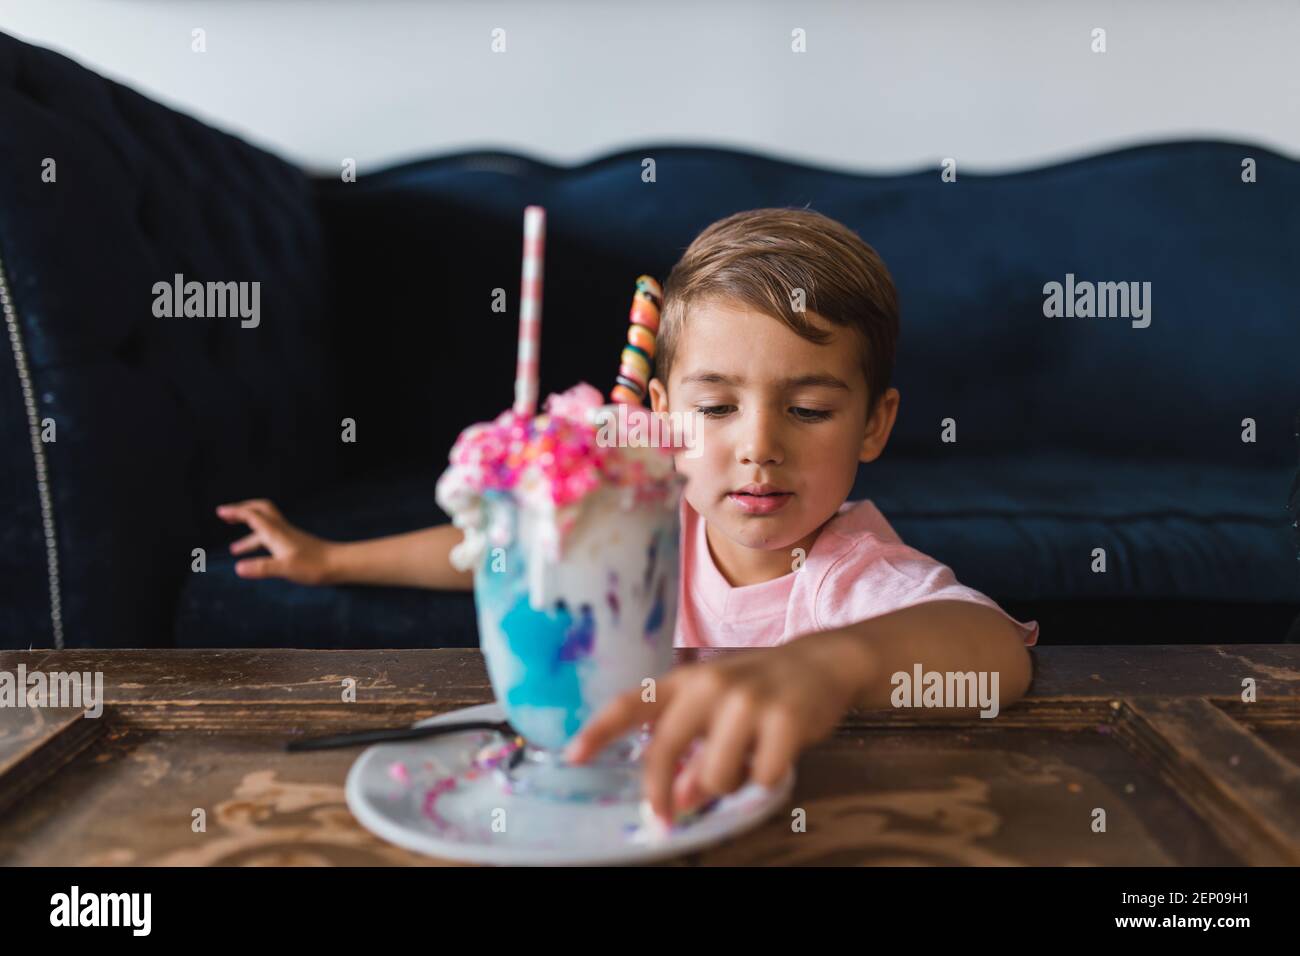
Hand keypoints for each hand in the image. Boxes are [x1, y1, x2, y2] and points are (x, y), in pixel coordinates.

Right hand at [215, 499, 335, 585]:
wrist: (339, 564)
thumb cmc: (314, 566)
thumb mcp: (285, 569)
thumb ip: (262, 567)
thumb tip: (237, 568)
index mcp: (276, 532)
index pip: (252, 515)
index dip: (236, 511)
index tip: (220, 511)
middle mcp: (281, 531)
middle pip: (260, 511)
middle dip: (242, 511)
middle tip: (226, 515)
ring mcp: (288, 537)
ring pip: (265, 528)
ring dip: (248, 535)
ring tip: (234, 549)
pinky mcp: (294, 545)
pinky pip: (272, 539)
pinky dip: (260, 543)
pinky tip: (258, 557)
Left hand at [563, 635, 868, 826]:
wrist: (820, 662)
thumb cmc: (757, 691)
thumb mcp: (716, 705)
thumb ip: (689, 746)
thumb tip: (675, 800)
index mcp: (686, 680)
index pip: (632, 702)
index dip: (599, 730)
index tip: (573, 756)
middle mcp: (711, 684)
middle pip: (666, 751)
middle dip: (660, 792)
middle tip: (662, 816)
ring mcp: (748, 700)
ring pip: (714, 776)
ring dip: (728, 782)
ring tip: (746, 759)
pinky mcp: (784, 719)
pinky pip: (761, 778)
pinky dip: (767, 777)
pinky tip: (777, 752)